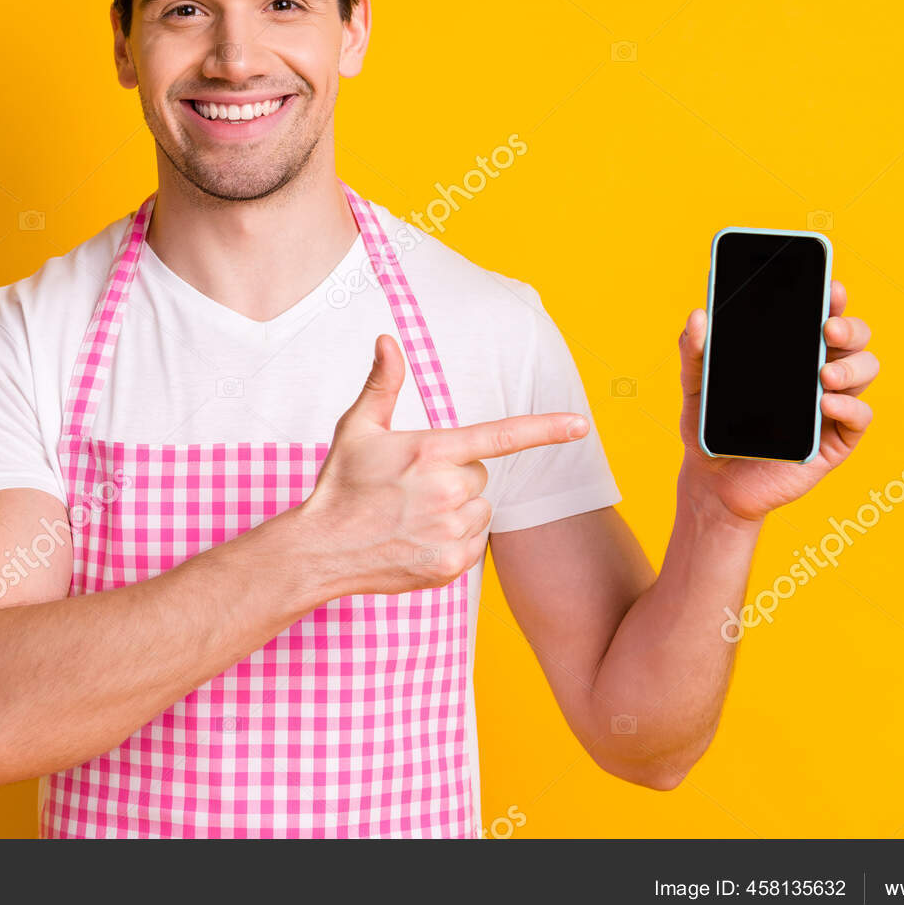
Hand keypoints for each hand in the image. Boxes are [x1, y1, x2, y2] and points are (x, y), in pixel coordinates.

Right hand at [300, 333, 589, 596]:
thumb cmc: (340, 485)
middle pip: (480, 475)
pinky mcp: (450, 565)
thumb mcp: (358, 428)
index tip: (582, 425)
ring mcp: (449, 532)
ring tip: (413, 515)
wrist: (321, 550)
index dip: (546, 429)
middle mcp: (446, 491)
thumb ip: (382, 383)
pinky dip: (453, 540)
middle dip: (455, 476)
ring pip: (481, 510)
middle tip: (412, 486)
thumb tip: (389, 339)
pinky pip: (474, 542)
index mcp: (430, 452)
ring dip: (457, 510)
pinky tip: (418, 539)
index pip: (500, 436)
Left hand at [678, 278, 878, 522]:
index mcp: (792, 352)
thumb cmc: (710, 427)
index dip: (832, 298)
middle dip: (850, 327)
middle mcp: (819, 372)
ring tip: (823, 374)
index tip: (831, 286)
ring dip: (852, 367)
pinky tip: (827, 404)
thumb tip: (698, 316)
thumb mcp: (696, 385)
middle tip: (828, 329)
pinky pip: (860, 416)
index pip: (821, 315)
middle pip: (854, 338)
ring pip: (865, 371)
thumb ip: (694, 351)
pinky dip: (850, 406)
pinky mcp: (834, 441)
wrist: (711, 481)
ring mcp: (831, 405)